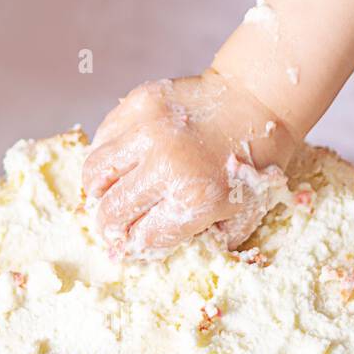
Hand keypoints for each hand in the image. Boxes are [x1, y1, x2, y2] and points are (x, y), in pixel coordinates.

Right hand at [83, 71, 296, 259]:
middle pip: (112, 212)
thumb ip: (205, 241)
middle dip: (109, 228)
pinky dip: (106, 156)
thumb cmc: (252, 162)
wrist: (258, 100)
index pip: (143, 238)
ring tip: (111, 194)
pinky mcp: (139, 103)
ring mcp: (149, 129)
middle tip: (114, 228)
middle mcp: (167, 163)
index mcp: (195, 198)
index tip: (132, 247)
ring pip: (95, 174)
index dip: (136, 248)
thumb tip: (158, 253)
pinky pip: (103, 139)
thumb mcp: (243, 215)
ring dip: (99, 191)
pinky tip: (122, 162)